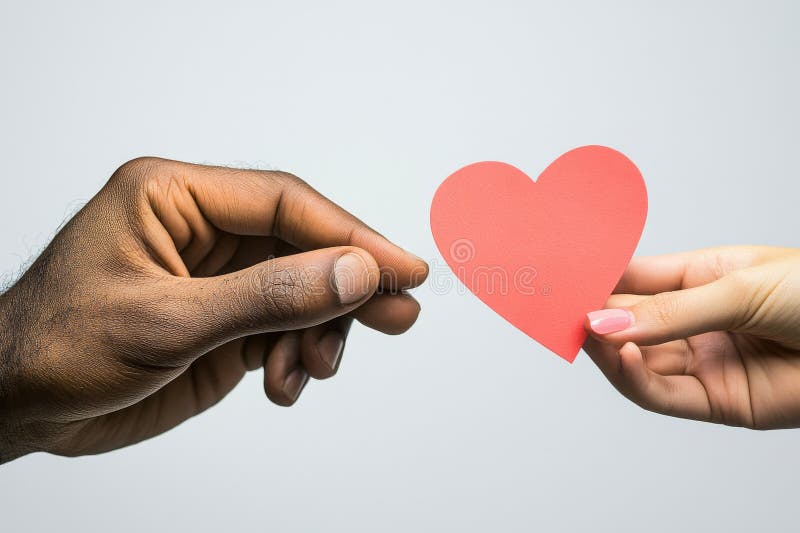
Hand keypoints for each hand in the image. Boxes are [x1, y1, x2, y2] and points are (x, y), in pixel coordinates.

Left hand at [0, 158, 427, 461]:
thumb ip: (266, 297)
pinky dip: (296, 358)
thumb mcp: (166, 322)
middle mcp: (202, 231)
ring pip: (301, 292)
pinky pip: (283, 329)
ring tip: (312, 369)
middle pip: (302, 246)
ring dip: (320, 333)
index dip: (350, 235)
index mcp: (175, 197)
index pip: (284, 204)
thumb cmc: (57, 348)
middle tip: (398, 316)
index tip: (401, 269)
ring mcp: (215, 279)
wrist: (12, 406)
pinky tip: (282, 382)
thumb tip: (353, 272)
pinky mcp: (221, 322)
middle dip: (348, 286)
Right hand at [583, 246, 799, 428]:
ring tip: (588, 335)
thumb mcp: (742, 288)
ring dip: (609, 351)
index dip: (601, 280)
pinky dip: (636, 380)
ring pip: (639, 362)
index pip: (636, 279)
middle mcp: (698, 323)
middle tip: (563, 312)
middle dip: (595, 317)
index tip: (568, 281)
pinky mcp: (719, 402)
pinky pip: (664, 395)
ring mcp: (706, 362)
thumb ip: (673, 311)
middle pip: (630, 322)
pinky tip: (624, 357)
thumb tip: (608, 322)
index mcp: (704, 278)